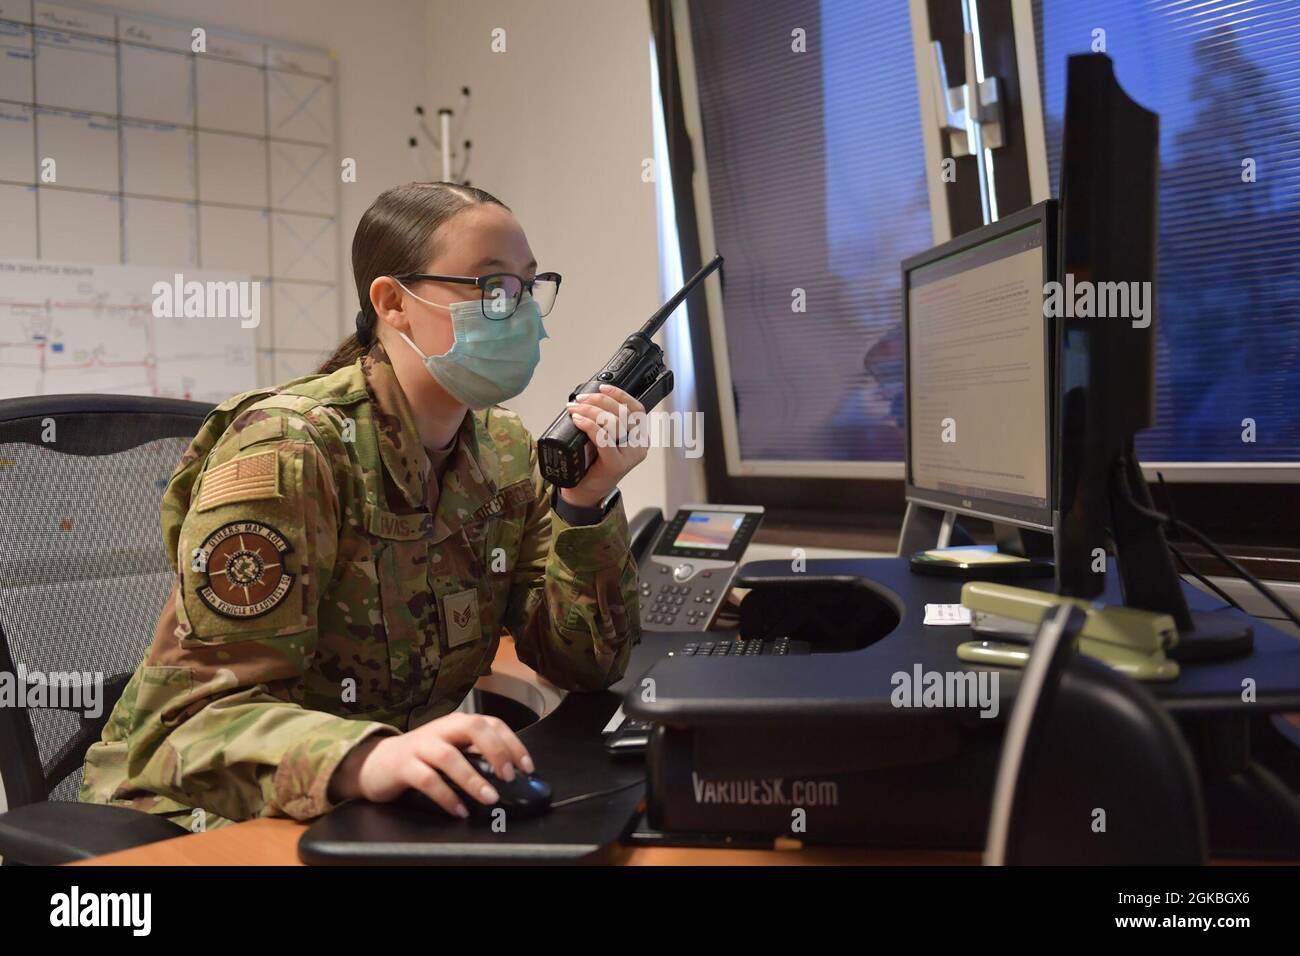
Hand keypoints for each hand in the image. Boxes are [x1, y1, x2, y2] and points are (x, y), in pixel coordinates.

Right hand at [328, 713, 533, 817]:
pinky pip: (427, 780)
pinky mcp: (403, 766)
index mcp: (457, 723)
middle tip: (508, 777)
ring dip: (473, 778)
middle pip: (473, 728)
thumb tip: (510, 774)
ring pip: (450, 757)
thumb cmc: (422, 757)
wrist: (376, 762)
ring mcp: (421, 746)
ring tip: (490, 798)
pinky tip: (460, 810)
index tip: (526, 767)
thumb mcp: (452, 749)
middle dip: (495, 751)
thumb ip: (476, 755)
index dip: (513, 743)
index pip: (491, 723)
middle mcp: (441, 729)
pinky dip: (446, 796)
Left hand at [562, 383, 649, 507]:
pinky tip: (579, 421)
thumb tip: (589, 399)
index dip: (620, 395)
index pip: (636, 409)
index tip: (602, 387)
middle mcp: (639, 445)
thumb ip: (605, 422)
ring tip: (575, 409)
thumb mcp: (604, 439)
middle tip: (580, 400)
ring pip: (614, 423)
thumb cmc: (593, 465)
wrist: (585, 492)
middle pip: (624, 413)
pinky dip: (590, 426)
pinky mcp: (617, 464)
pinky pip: (604, 438)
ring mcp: (629, 456)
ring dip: (591, 411)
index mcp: (639, 437)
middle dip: (599, 401)